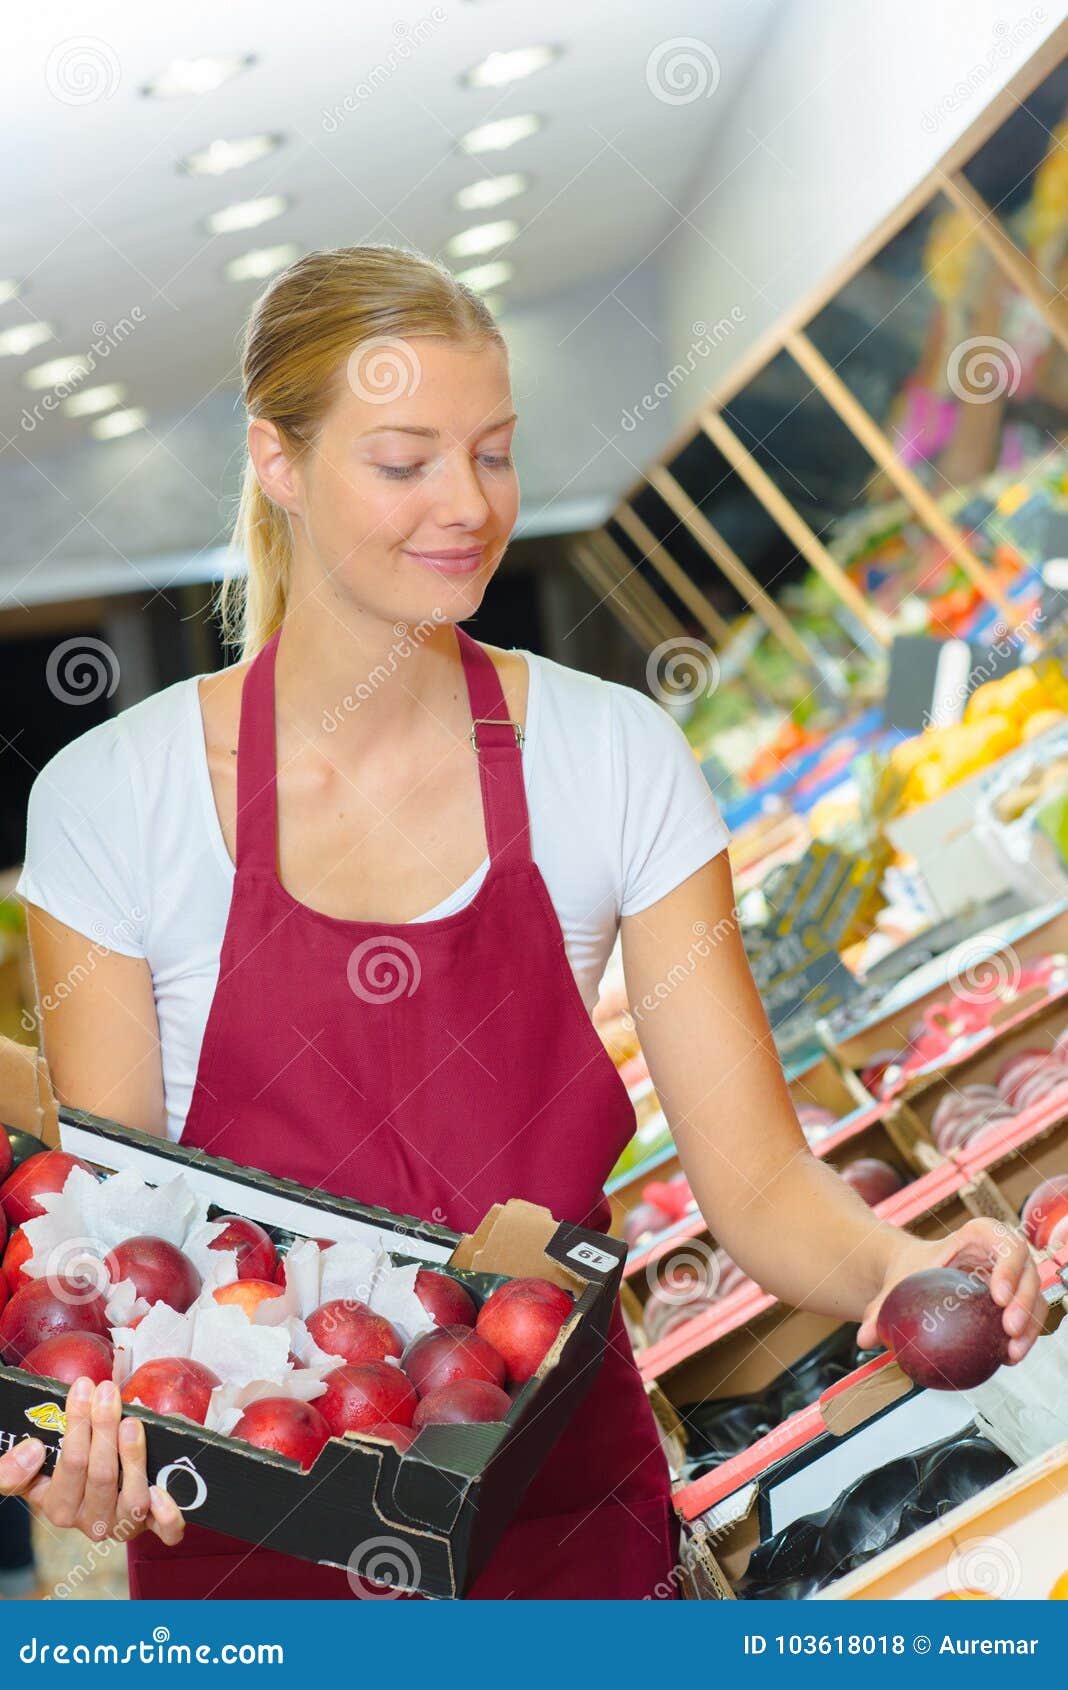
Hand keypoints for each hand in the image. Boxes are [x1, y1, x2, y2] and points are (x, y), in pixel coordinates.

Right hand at [0, 1377, 184, 1546]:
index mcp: (60, 1507)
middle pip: (101, 1475)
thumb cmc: (67, 1478)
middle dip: (104, 1426)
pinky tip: (162, 1490)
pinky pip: (165, 1531)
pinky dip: (168, 1515)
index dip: (76, 1424)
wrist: (97, 1503)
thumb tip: (31, 1450)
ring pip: (132, 1497)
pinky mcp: (151, 1527)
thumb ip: (12, 1470)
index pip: (69, 1464)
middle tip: (107, 1390)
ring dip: (133, 1457)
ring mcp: (123, 1525)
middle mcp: (91, 1521)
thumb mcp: (31, 1476)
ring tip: (131, 1422)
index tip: (81, 1389)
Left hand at [857, 1217, 1044, 1363]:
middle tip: (1008, 1327)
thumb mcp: (896, 1283)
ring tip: (1013, 1351)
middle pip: (1025, 1267)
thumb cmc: (911, 1272)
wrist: (917, 1278)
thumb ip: (880, 1308)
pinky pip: (1030, 1316)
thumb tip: (864, 1338)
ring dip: (1031, 1322)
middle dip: (1024, 1297)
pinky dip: (1026, 1336)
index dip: (1007, 1263)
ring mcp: (1011, 1276)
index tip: (997, 1295)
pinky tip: (1009, 1358)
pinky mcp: (1015, 1300)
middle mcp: (998, 1253)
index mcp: (974, 1237)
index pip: (999, 1236)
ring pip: (1034, 1293)